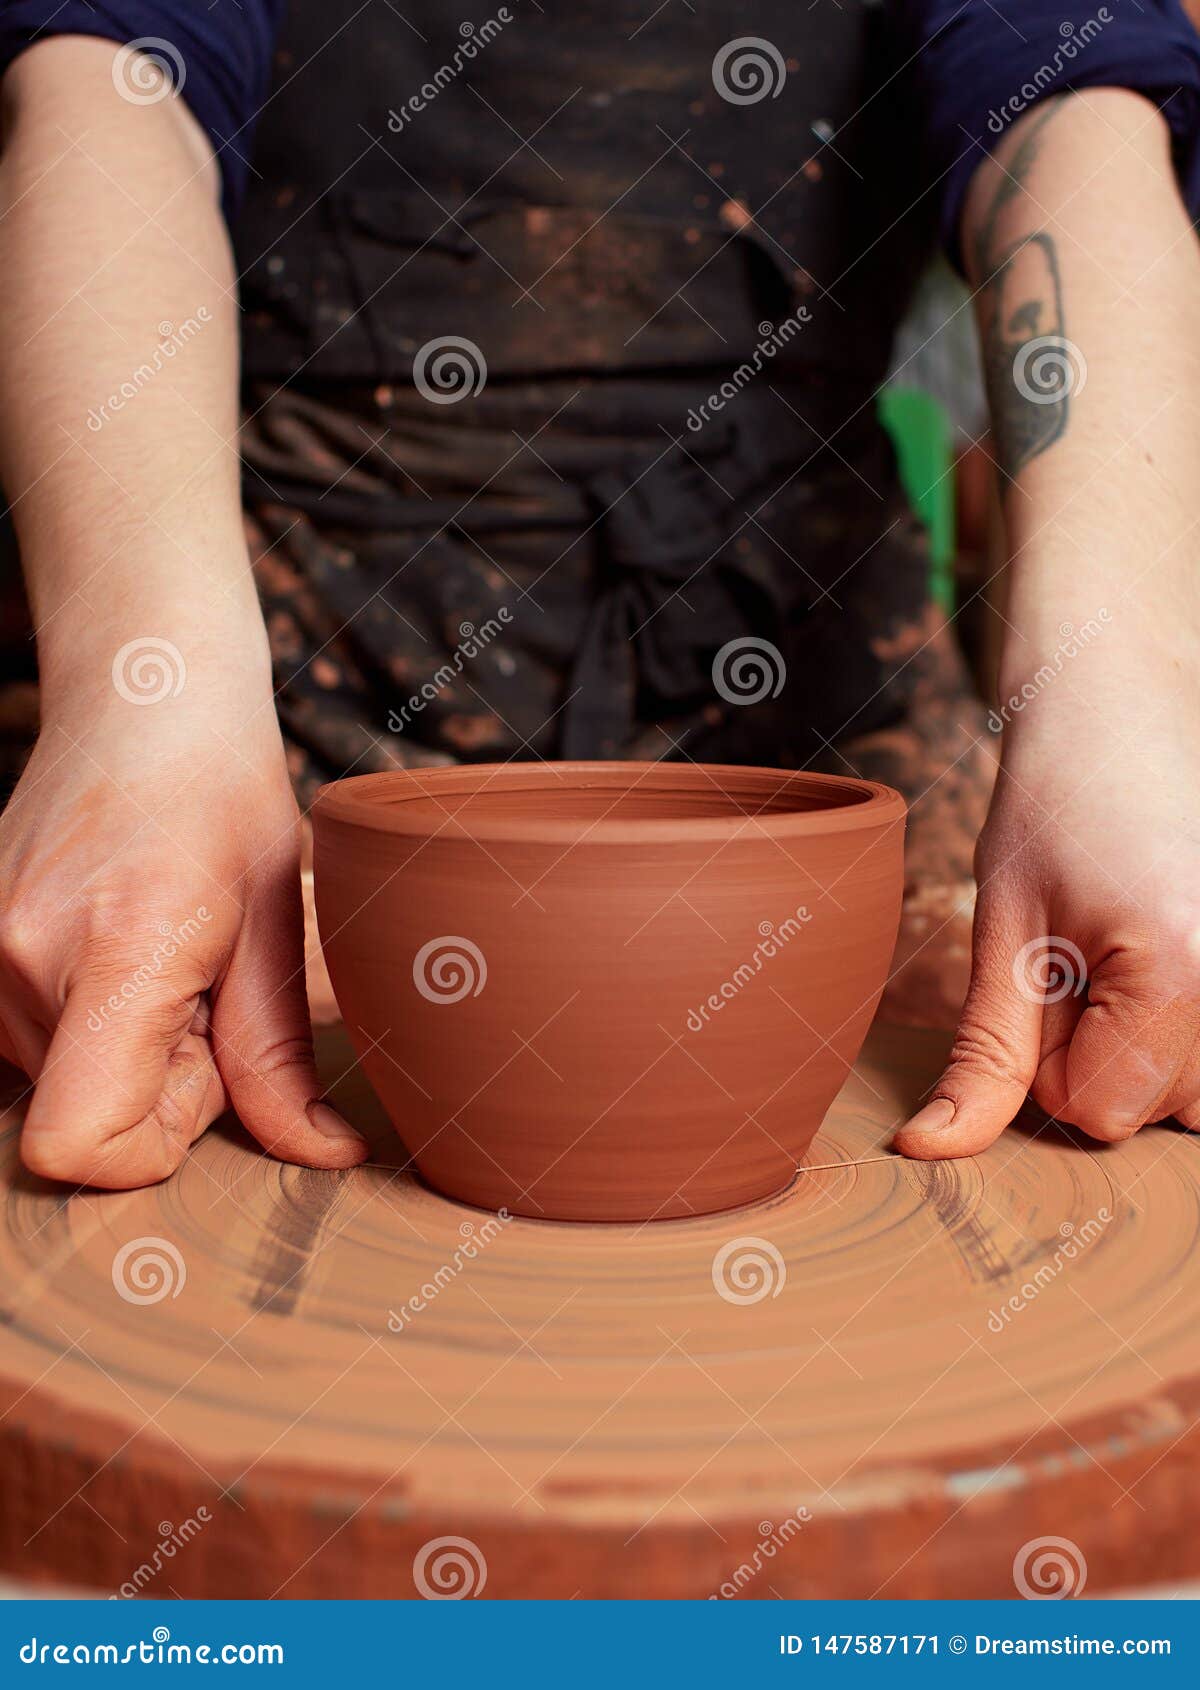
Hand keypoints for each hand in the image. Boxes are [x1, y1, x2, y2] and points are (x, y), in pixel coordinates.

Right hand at [0, 700, 365, 1187]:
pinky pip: (21, 1033)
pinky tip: (120, 953)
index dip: (148, 1146)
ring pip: (50, 1078)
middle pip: (77, 1115)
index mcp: (115, 951)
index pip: (74, 1144)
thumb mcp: (276, 927)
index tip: (204, 1074)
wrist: (144, 701)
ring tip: (165, 960)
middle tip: (203, 992)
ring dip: (120, 1048)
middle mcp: (18, 956)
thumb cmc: (225, 799)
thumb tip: (323, 1158)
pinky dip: (78, 1021)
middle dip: (155, 1082)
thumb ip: (281, 1059)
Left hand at [894, 675, 1199, 1156]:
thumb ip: (986, 1054)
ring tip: (1128, 948)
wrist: (1123, 703)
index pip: (1095, 1112)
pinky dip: (1180, 1021)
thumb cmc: (1055, 801)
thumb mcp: (1006, 929)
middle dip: (1101, 1051)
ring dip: (1147, 1041)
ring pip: (1194, 1090)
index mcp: (1180, 977)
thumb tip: (929, 1151)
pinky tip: (1159, 946)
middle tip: (1089, 950)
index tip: (1047, 971)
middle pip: (1153, 1109)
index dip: (1048, 1058)